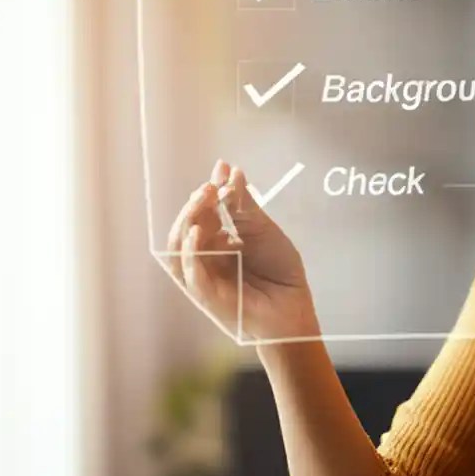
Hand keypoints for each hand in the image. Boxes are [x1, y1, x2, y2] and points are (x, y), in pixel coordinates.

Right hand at [164, 159, 318, 340]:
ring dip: (187, 222)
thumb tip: (228, 170)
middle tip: (210, 186)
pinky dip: (190, 253)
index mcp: (215, 241)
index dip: (209, 191)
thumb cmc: (279, 270)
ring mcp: (202, 276)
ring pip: (179, 248)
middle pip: (187, 226)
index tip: (222, 169)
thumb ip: (242, 204)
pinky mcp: (206, 296)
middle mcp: (204, 257)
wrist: (295, 306)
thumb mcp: (262, 229)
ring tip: (201, 199)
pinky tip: (197, 233)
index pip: (203, 212)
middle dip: (196, 203)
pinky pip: (190, 274)